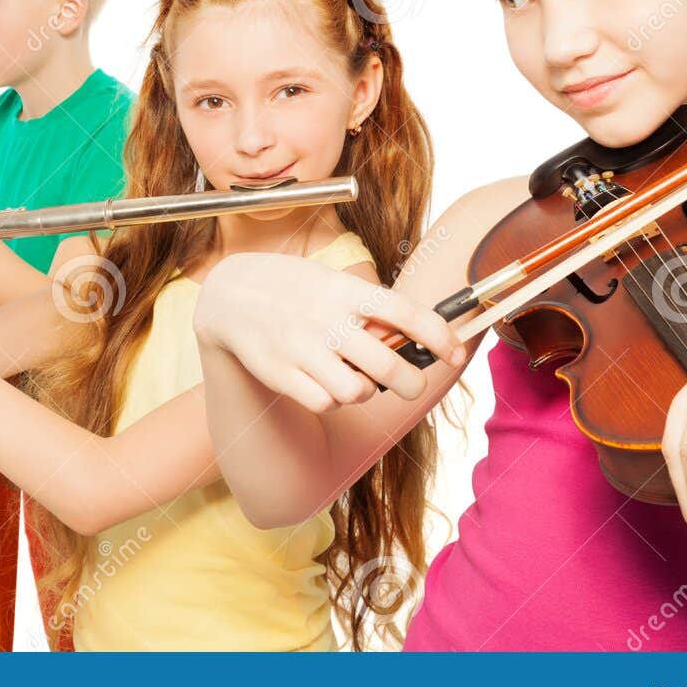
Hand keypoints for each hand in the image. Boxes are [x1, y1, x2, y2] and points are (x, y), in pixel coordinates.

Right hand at [193, 252, 464, 411]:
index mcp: (345, 292)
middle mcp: (326, 320)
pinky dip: (333, 400)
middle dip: (411, 381)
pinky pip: (325, 403)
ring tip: (357, 378)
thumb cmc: (296, 289)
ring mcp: (302, 349)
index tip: (456, 352)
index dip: (439, 336)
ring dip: (365, 390)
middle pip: (388, 364)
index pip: (405, 313)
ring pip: (356, 391)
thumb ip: (370, 310)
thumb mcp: (332, 283)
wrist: (231, 296)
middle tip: (411, 383)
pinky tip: (327, 384)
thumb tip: (418, 337)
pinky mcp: (281, 374)